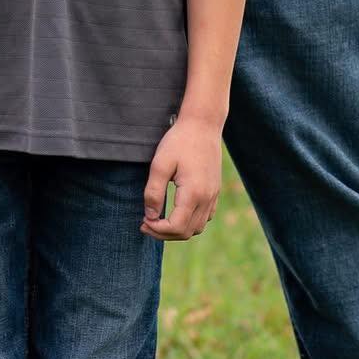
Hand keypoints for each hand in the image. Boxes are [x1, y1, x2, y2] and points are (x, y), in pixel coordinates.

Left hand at [142, 117, 221, 239]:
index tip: (143, 221)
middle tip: (146, 224)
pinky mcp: (215, 190)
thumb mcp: (160, 164)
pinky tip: (177, 213)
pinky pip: (205, 217)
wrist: (203, 124)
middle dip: (164, 234)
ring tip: (159, 221)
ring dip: (178, 230)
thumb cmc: (179, 141)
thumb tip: (150, 216)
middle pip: (187, 232)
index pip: (176, 227)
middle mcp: (206, 198)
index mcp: (193, 193)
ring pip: (197, 228)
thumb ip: (153, 192)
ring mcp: (213, 195)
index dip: (157, 230)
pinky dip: (190, 223)